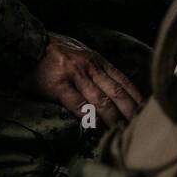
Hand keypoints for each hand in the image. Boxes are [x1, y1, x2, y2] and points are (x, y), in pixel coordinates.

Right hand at [27, 33, 142, 128]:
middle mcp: (91, 67)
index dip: (135, 97)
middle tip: (138, 127)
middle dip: (129, 111)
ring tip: (122, 133)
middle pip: (116, 92)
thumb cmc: (56, 52)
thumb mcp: (81, 54)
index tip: (146, 111)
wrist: (30, 43)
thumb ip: (96, 69)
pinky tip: (98, 130)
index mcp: (98, 61)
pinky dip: (90, 119)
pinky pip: (78, 105)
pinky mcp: (59, 85)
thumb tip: (112, 86)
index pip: (122, 81)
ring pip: (101, 100)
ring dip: (113, 119)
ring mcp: (76, 75)